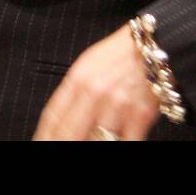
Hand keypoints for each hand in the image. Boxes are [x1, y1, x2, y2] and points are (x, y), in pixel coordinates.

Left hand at [32, 23, 160, 139]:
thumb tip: (60, 118)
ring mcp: (117, 105)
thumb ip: (73, 91)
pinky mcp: (140, 115)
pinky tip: (112, 142)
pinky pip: (125, 141)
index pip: (53, 117)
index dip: (46, 135)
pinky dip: (117, 144)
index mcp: (77, 80)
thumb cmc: (120, 55)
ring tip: (86, 143)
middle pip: (70, 132)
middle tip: (57, 148)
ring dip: (91, 143)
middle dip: (63, 143)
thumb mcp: (88, 65)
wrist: (153, 45)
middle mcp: (94, 93)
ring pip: (97, 140)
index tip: (41, 143)